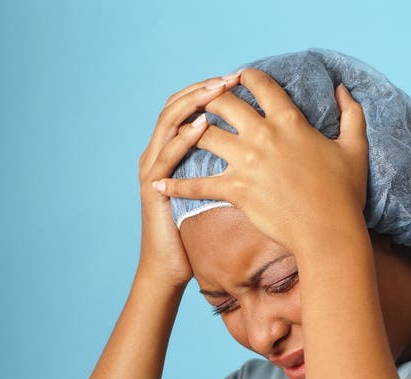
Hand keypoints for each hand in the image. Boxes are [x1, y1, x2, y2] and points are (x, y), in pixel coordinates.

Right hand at [135, 72, 240, 288]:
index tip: (240, 80)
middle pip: (177, 105)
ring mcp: (152, 168)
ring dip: (194, 103)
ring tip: (217, 90)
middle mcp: (157, 153)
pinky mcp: (153, 187)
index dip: (210, 92)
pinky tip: (202, 126)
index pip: (188, 108)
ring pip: (169, 122)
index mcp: (171, 152)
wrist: (168, 268)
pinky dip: (184, 138)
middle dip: (205, 89)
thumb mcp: (209, 198)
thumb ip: (222, 173)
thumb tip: (258, 159)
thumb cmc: (192, 236)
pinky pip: (167, 156)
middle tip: (231, 76)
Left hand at [157, 68, 368, 253]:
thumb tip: (342, 89)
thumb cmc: (344, 193)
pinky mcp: (236, 190)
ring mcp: (247, 162)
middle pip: (222, 104)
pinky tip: (160, 183)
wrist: (329, 232)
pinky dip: (176, 184)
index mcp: (289, 120)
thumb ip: (351, 113)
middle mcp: (263, 135)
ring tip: (176, 137)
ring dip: (188, 135)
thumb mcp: (355, 147)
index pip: (258, 83)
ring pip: (204, 136)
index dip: (243, 76)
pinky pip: (197, 184)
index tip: (234, 80)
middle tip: (200, 106)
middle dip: (208, 101)